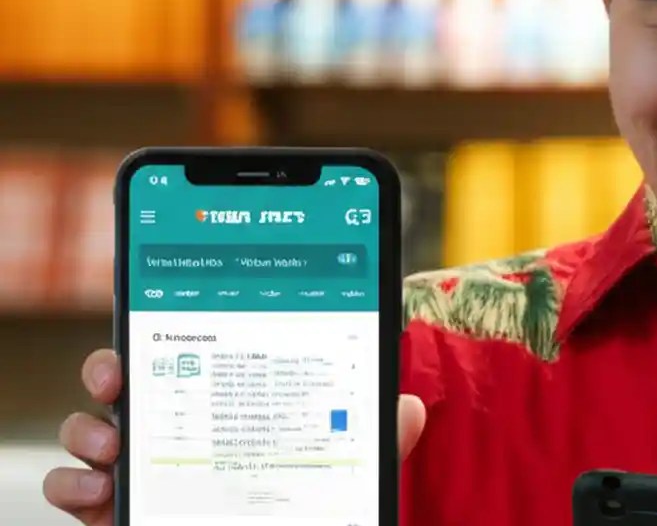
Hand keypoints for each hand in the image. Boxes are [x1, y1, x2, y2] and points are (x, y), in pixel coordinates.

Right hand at [44, 348, 427, 525]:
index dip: (168, 326)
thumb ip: (373, 436)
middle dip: (108, 365)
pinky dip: (72, 485)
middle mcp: (179, 426)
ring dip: (86, 427)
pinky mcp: (118, 509)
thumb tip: (413, 405)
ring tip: (114, 443)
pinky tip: (97, 488)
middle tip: (118, 377)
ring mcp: (146, 466)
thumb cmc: (302, 505)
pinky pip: (74, 489)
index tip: (159, 321)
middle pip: (128, 377)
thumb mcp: (342, 468)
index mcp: (227, 398)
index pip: (192, 348)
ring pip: (90, 428)